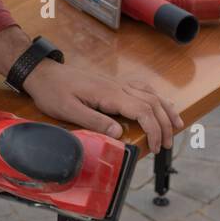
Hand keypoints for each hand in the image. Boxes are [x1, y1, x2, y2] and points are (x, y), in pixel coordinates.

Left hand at [23, 60, 182, 152]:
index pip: (142, 111)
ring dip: (165, 111)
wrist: (43, 73)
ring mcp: (117, 83)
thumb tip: (119, 133)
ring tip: (176, 126)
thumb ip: (94, 121)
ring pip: (151, 94)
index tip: (155, 147)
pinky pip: (142, 89)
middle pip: (152, 103)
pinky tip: (160, 106)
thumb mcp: (68, 110)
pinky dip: (156, 99)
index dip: (153, 130)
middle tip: (166, 145)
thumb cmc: (53, 92)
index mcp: (109, 94)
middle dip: (164, 125)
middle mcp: (118, 86)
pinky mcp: (113, 84)